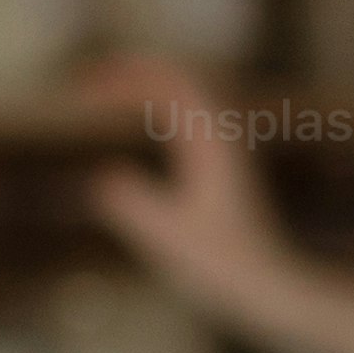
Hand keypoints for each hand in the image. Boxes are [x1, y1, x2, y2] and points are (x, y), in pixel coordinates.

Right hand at [80, 55, 289, 305]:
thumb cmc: (221, 264)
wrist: (270, 282)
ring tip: (109, 88)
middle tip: (89, 75)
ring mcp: (230, 148)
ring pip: (192, 95)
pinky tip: (144, 119)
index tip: (83, 90)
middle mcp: (226, 137)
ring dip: (152, 84)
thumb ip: (132, 204)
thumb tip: (103, 175)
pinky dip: (165, 105)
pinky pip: (196, 117)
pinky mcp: (229, 164)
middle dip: (135, 70)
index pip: (168, 88)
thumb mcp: (167, 237)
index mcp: (213, 145)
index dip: (124, 80)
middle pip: (182, 79)